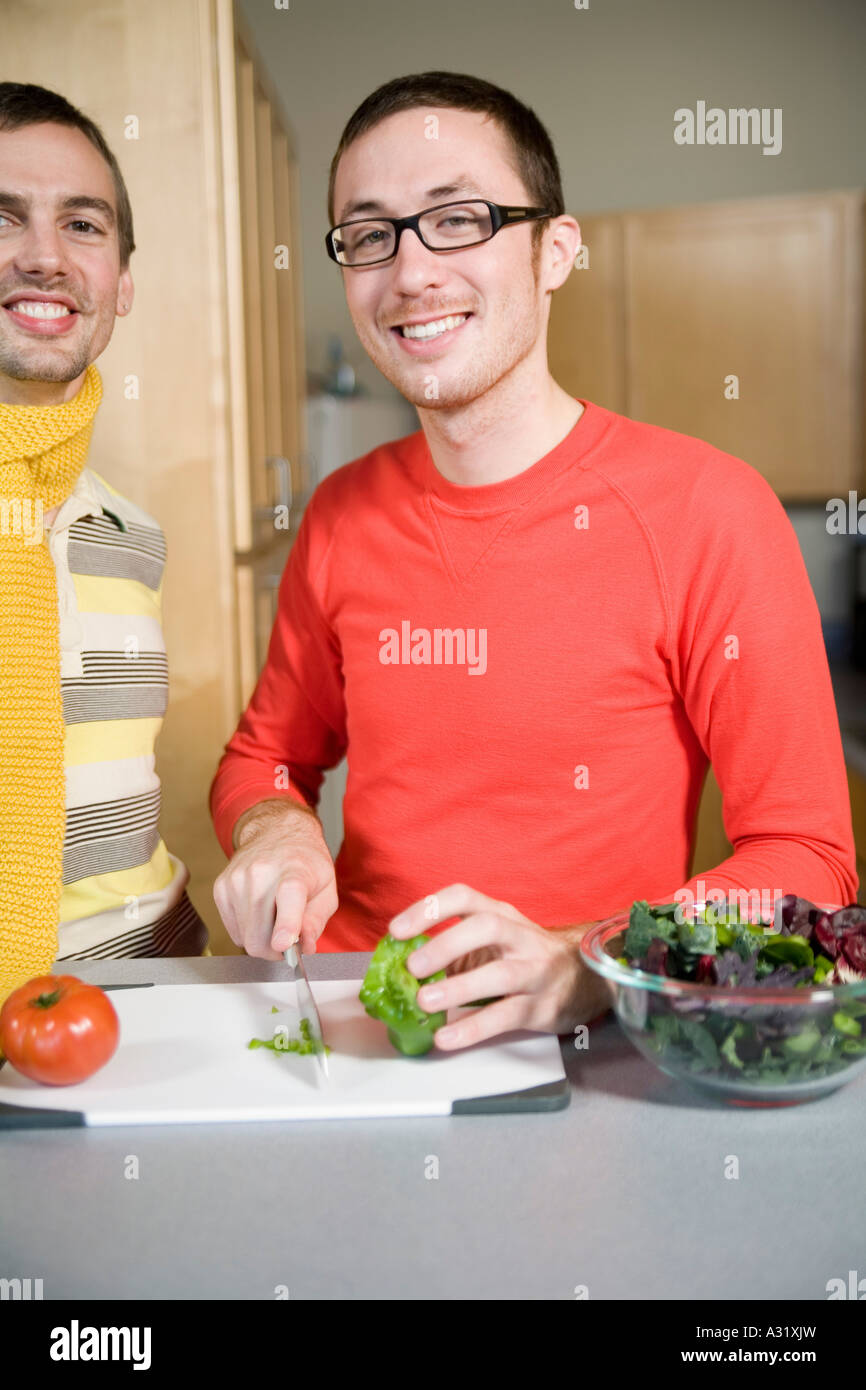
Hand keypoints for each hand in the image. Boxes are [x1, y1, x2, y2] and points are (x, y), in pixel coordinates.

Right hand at [213, 799, 337, 958]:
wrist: (276, 831)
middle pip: (259, 933)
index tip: (282, 944)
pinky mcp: (221, 888)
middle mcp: (261, 873)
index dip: (286, 925)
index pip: (288, 896)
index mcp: (294, 871)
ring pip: (245, 938)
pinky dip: (248, 930)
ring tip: (275, 920)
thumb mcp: (326, 888)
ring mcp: (237, 880)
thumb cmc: (304, 862)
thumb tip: (305, 946)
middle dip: (275, 949)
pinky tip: (260, 912)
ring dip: (262, 939)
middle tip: (288, 941)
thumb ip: (317, 920)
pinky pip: (233, 931)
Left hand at [388, 884, 609, 1050]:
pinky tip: (447, 1038)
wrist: (582, 977)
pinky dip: (473, 1028)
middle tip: (414, 967)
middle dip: (446, 944)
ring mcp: (534, 970)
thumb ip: (451, 952)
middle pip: (485, 927)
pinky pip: (506, 1016)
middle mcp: (520, 936)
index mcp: (500, 914)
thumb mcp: (492, 943)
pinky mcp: (541, 1006)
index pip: (463, 897)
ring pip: (499, 974)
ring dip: (459, 988)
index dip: (428, 909)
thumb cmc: (522, 957)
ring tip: (424, 1002)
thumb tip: (396, 970)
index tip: (396, 931)